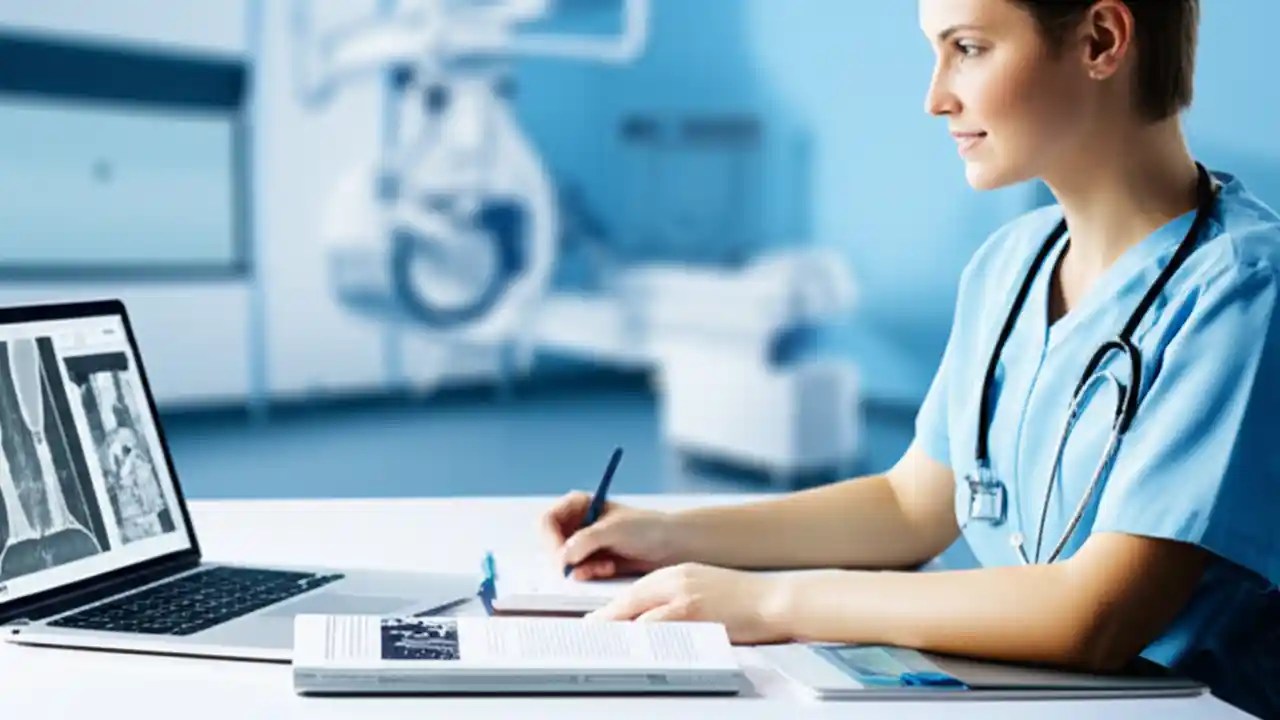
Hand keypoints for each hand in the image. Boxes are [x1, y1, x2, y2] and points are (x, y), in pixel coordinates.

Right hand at [540, 491, 680, 579]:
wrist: (671, 546)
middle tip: (581, 569)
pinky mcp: (591, 561)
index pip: (547, 522)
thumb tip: (562, 557)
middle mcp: (577, 522)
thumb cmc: (647, 528)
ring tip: (603, 567)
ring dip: (580, 569)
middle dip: (566, 559)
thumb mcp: (615, 530)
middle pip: (550, 544)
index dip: (551, 541)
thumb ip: (586, 541)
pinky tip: (608, 570)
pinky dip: (589, 575)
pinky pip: (576, 573)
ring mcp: (582, 543)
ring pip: (562, 562)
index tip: (562, 558)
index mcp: (578, 504)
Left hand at [585, 562, 791, 644]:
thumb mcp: (704, 588)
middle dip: (606, 620)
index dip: (613, 609)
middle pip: (629, 601)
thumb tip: (651, 621)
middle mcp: (675, 580)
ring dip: (619, 631)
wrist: (774, 598)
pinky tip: (632, 647)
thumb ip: (677, 599)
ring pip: (637, 614)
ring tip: (603, 646)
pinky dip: (641, 637)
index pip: (634, 591)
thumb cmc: (745, 598)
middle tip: (589, 636)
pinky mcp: (692, 611)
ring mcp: (683, 595)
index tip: (598, 623)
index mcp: (677, 573)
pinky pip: (657, 626)